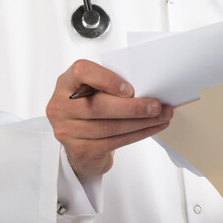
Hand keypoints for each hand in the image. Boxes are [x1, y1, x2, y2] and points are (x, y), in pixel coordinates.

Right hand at [46, 59, 173, 178]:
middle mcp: (62, 106)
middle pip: (99, 106)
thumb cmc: (90, 108)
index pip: (82, 72)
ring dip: (141, 122)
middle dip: (134, 107)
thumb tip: (145, 88)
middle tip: (156, 106)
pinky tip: (150, 128)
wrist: (80, 142)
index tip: (130, 88)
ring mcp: (68, 130)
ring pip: (110, 127)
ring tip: (160, 117)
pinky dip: (137, 135)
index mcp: (66, 83)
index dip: (107, 79)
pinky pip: (114, 142)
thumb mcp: (93, 90)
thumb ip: (109, 85)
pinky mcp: (80, 150)